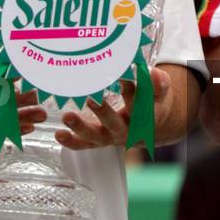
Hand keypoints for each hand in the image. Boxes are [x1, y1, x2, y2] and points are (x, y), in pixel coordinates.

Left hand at [55, 67, 171, 150]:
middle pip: (114, 123)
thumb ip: (159, 83)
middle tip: (92, 98)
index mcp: (143, 117)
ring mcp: (110, 137)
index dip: (130, 91)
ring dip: (80, 127)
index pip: (137, 104)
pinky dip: (71, 142)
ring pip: (95, 136)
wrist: (147, 125)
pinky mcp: (97, 141)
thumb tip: (154, 74)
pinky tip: (60, 133)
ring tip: (67, 116)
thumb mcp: (159, 92)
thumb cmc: (150, 102)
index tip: (121, 78)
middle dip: (102, 112)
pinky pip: (84, 145)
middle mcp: (126, 130)